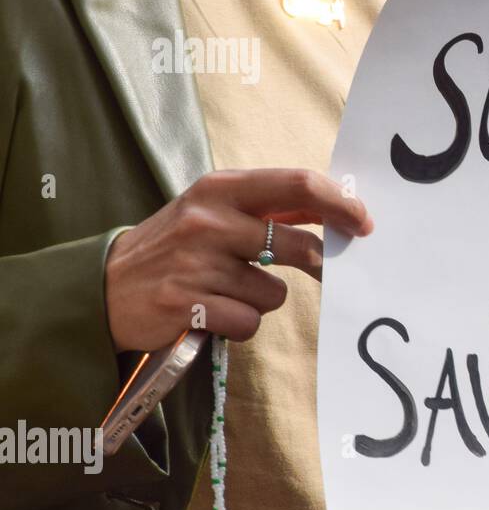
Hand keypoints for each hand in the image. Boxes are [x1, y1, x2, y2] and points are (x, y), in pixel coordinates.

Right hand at [105, 169, 373, 351]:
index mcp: (220, 188)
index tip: (364, 222)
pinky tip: (212, 314)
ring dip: (260, 299)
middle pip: (299, 246)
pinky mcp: (188, 303)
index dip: (340, 204)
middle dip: (317, 265)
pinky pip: (250, 321)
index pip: (297, 185)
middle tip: (318, 272)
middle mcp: (209, 219)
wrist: (104, 288)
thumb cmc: (175, 248)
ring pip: (275, 292)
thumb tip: (334, 211)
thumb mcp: (214, 212)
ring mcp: (196, 262)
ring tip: (226, 292)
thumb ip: (268, 209)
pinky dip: (240, 324)